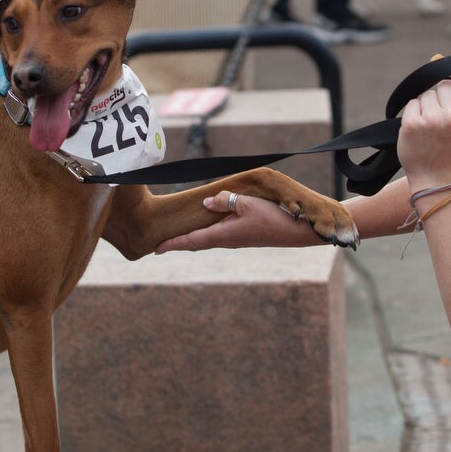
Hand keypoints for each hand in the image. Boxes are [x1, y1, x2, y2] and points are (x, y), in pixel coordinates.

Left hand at [153, 191, 321, 252]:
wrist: (296, 232)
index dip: (172, 244)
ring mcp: (235, 240)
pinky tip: (204, 229)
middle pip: (196, 243)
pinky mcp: (243, 237)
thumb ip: (225, 201)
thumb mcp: (247, 204)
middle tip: (159, 246)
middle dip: (178, 244)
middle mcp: (226, 240)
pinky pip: (217, 236)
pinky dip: (205, 236)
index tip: (155, 250)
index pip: (191, 240)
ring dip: (191, 240)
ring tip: (177, 238)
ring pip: (206, 240)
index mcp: (223, 235)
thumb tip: (207, 203)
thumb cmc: (272, 217)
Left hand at [399, 69, 450, 187]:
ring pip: (427, 93)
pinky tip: (420, 129)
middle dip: (442, 96)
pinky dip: (415, 112)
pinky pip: (413, 103)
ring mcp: (432, 120)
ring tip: (432, 127)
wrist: (438, 180)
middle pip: (445, 85)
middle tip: (443, 118)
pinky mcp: (412, 124)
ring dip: (427, 105)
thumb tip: (437, 56)